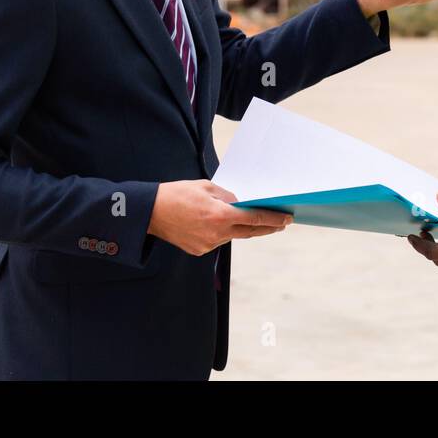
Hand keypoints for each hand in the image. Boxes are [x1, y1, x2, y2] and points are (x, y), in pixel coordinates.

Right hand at [148, 179, 290, 256]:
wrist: (150, 212)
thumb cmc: (177, 194)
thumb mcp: (206, 187)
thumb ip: (228, 197)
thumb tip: (242, 204)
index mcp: (220, 215)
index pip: (255, 219)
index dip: (273, 219)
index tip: (287, 219)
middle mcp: (217, 233)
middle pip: (250, 232)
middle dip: (267, 228)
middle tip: (281, 224)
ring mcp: (208, 244)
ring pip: (232, 236)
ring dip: (241, 228)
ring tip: (248, 218)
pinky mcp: (200, 250)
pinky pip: (218, 240)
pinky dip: (222, 232)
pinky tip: (216, 223)